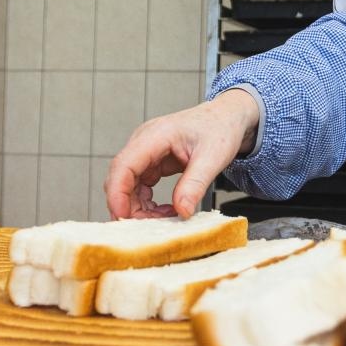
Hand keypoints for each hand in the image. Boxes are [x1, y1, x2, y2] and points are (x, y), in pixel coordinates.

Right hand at [104, 89, 259, 219]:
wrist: (228, 117)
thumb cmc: (221, 127)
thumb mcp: (213, 157)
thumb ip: (195, 184)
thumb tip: (182, 211)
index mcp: (156, 135)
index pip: (124, 164)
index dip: (118, 193)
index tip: (123, 217)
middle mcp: (144, 142)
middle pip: (121, 178)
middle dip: (128, 206)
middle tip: (148, 228)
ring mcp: (146, 152)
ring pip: (128, 185)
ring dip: (139, 207)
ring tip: (163, 219)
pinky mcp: (152, 161)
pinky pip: (140, 186)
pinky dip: (148, 202)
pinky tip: (166, 210)